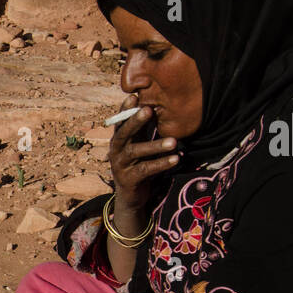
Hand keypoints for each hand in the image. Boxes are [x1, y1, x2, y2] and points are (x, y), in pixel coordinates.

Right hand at [107, 92, 179, 212]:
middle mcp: (116, 150)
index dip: (125, 109)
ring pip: (136, 152)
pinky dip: (161, 164)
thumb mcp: (139, 143)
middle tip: (149, 110)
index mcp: (119, 139)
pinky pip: (145, 170)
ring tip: (174, 142)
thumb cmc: (138, 164)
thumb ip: (144, 128)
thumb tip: (154, 104)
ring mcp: (120, 165)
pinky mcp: (128, 179)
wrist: (131, 195)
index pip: (120, 121)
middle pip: (124, 133)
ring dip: (155, 146)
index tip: (135, 96)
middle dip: (135, 121)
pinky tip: (176, 159)